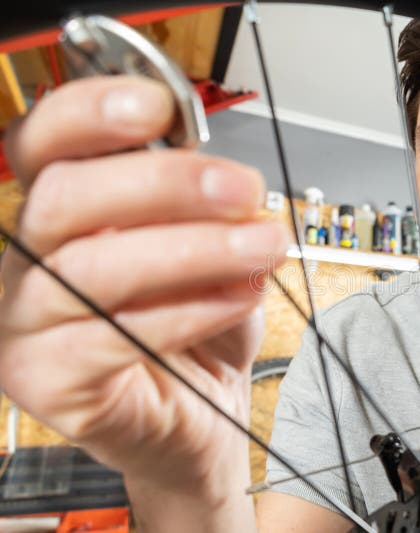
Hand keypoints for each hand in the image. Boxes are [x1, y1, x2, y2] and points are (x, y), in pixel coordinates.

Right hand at [0, 76, 286, 501]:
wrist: (204, 409)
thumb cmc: (200, 319)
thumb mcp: (207, 245)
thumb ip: (198, 204)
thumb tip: (220, 171)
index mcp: (58, 209)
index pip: (42, 141)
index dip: (90, 112)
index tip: (161, 106)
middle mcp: (25, 259)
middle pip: (65, 197)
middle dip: (166, 184)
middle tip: (244, 190)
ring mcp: (24, 324)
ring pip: (94, 268)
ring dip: (195, 250)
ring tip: (263, 246)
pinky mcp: (48, 383)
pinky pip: (113, 337)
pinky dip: (189, 311)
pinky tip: (237, 298)